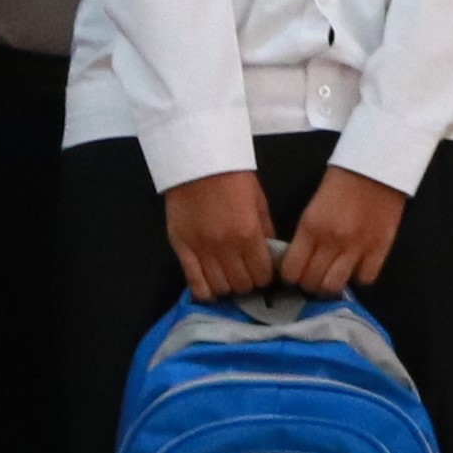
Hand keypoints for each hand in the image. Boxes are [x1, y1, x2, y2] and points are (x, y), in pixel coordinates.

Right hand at [160, 171, 283, 303]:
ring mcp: (201, 249)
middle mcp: (225, 247)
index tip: (263, 272)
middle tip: (246, 273)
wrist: (197, 161)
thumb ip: (265, 231)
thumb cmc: (231, 177)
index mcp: (248, 234)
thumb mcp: (258, 201)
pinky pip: (194, 283)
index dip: (265, 277)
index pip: (262, 275)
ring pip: (220, 288)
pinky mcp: (181, 248)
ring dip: (227, 286)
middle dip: (248, 282)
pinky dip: (205, 291)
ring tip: (228, 276)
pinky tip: (211, 289)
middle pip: (242, 285)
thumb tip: (271, 256)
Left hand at [282, 168, 409, 296]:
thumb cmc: (341, 182)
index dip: (290, 277)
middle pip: (311, 283)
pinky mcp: (380, 248)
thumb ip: (305, 236)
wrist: (375, 167)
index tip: (293, 274)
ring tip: (331, 277)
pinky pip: (365, 279)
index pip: (291, 271)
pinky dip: (358, 277)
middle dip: (308, 283)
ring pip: (335, 286)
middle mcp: (332, 241)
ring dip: (330, 286)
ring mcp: (357, 247)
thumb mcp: (312, 207)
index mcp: (310, 227)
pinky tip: (355, 267)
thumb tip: (298, 262)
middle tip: (311, 276)